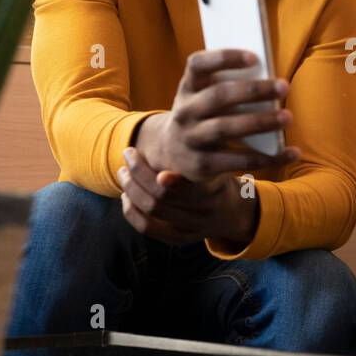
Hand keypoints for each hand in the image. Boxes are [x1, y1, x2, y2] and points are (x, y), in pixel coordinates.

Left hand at [118, 146, 254, 245]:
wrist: (231, 212)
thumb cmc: (221, 175)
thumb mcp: (222, 160)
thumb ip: (207, 146)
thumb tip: (192, 117)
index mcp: (213, 194)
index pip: (187, 191)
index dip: (169, 182)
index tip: (156, 169)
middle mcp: (201, 216)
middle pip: (160, 200)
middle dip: (139, 175)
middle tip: (128, 154)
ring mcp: (188, 230)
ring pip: (150, 212)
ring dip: (131, 189)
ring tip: (123, 171)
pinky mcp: (176, 238)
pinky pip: (146, 228)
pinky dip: (131, 211)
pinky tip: (125, 195)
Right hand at [134, 48, 300, 184]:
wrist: (174, 154)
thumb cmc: (204, 115)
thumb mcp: (204, 96)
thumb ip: (228, 86)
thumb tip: (271, 82)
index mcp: (188, 87)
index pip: (198, 64)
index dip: (224, 58)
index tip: (254, 58)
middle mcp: (185, 111)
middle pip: (218, 96)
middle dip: (253, 91)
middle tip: (283, 86)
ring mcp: (191, 139)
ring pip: (226, 128)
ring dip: (260, 122)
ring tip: (287, 117)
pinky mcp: (202, 165)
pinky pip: (238, 161)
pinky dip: (268, 158)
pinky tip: (291, 152)